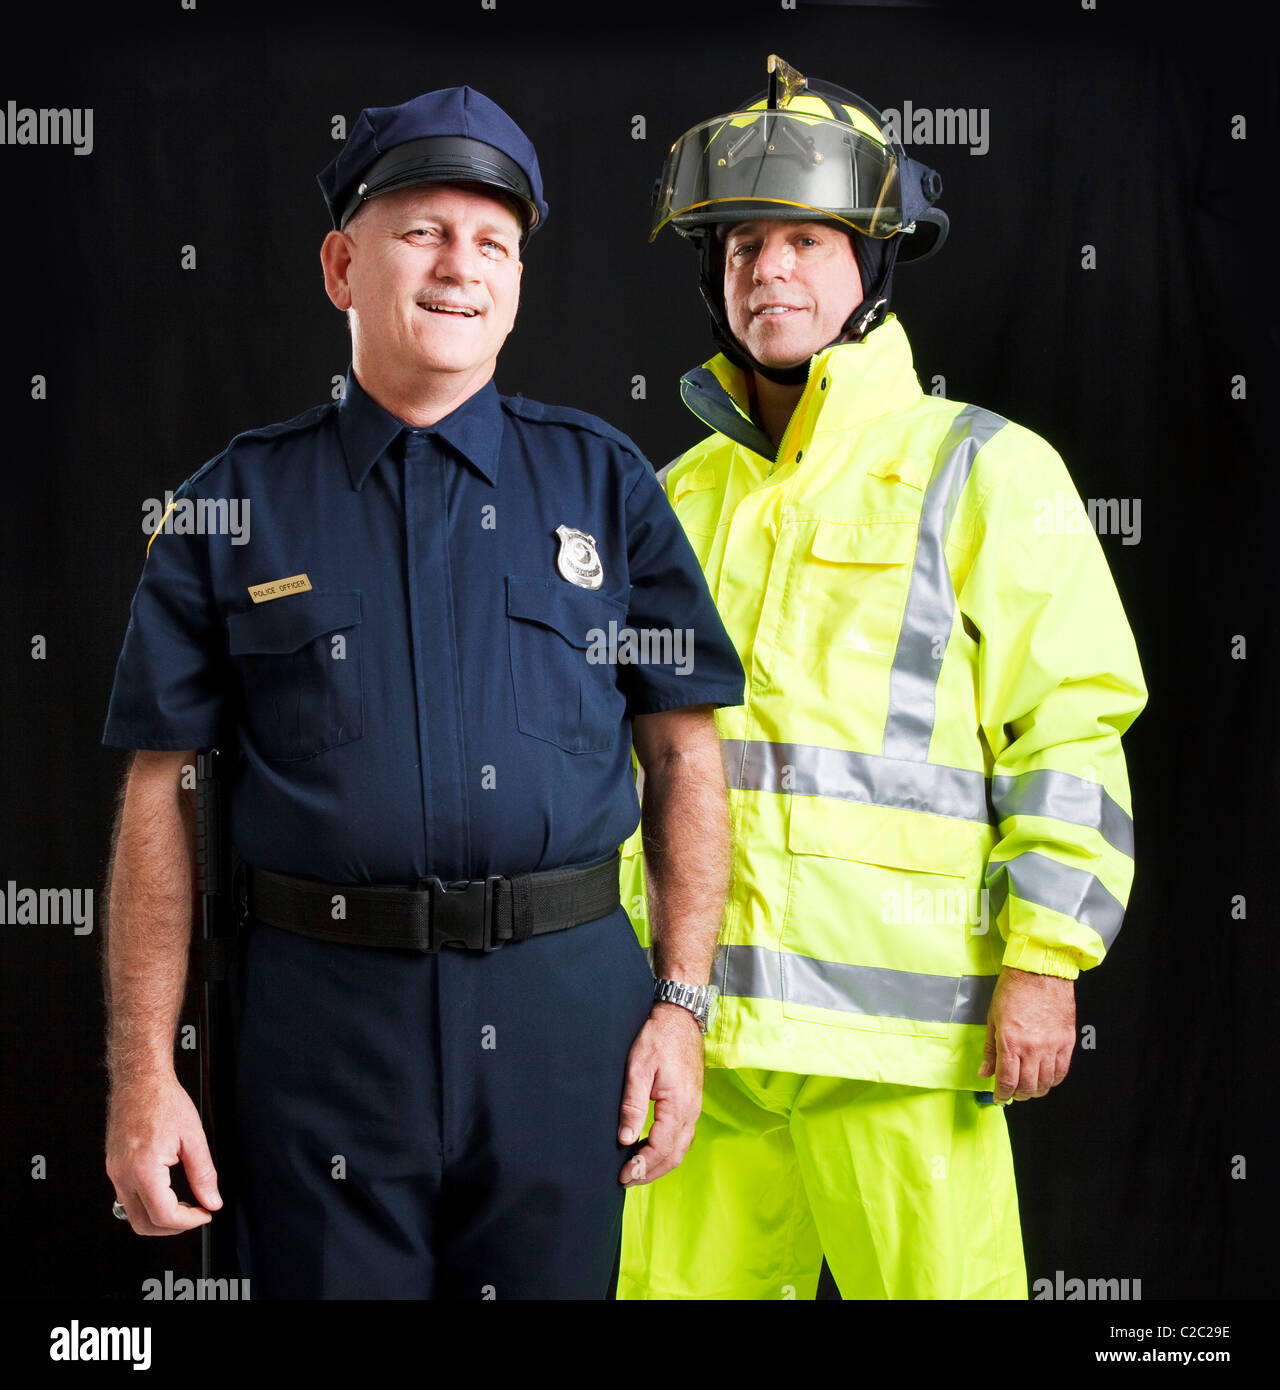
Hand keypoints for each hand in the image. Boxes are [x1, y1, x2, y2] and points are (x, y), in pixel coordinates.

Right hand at [106, 1073, 221, 1233]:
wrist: (140, 1080)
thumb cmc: (163, 1100)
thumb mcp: (193, 1137)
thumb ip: (203, 1174)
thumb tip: (211, 1200)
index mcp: (143, 1169)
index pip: (164, 1215)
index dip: (189, 1221)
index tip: (205, 1214)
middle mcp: (123, 1175)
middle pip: (143, 1224)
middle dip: (173, 1227)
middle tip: (195, 1214)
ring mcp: (115, 1172)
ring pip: (133, 1214)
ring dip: (159, 1217)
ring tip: (184, 1204)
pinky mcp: (114, 1167)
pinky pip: (127, 1197)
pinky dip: (148, 1203)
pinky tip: (167, 1191)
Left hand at [616, 1003, 704, 1184]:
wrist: (680, 1017)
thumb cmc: (658, 1038)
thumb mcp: (638, 1068)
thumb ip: (632, 1105)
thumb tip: (625, 1138)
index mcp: (678, 1105)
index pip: (661, 1148)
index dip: (642, 1166)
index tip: (623, 1176)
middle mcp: (691, 1111)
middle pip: (675, 1155)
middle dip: (651, 1172)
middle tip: (627, 1180)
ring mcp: (694, 1107)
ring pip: (681, 1148)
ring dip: (660, 1164)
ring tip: (636, 1170)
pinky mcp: (691, 1102)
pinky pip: (682, 1136)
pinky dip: (667, 1150)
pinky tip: (650, 1149)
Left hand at [978, 966, 1075, 1102]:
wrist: (1039, 971)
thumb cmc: (1013, 989)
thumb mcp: (992, 1018)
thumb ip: (990, 1049)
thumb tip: (985, 1072)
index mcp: (1010, 1041)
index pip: (1007, 1080)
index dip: (1002, 1094)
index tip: (999, 1097)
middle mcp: (1033, 1047)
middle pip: (1028, 1087)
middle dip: (1018, 1095)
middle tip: (1012, 1093)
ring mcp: (1052, 1046)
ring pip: (1046, 1083)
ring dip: (1036, 1090)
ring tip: (1028, 1087)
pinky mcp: (1067, 1042)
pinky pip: (1062, 1071)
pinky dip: (1053, 1080)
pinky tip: (1045, 1078)